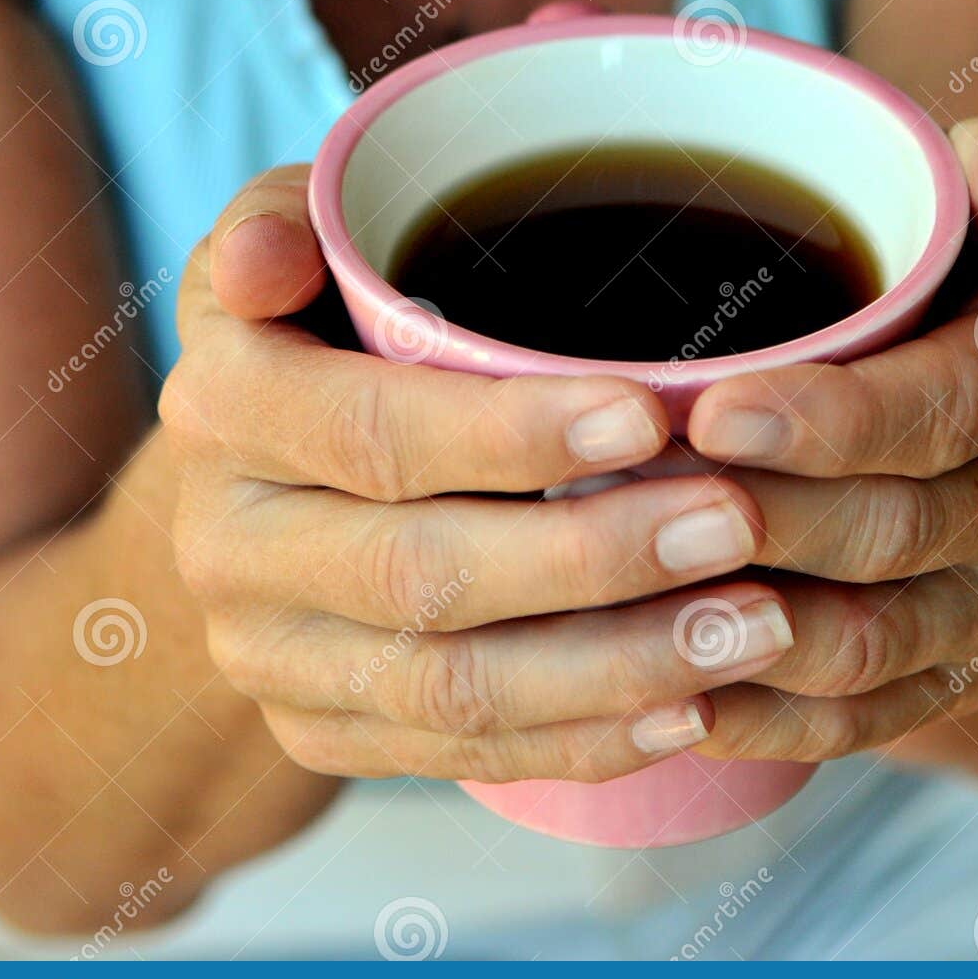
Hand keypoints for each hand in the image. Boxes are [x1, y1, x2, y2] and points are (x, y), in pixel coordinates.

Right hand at [161, 167, 804, 784]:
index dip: (507, 434)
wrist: (245, 485)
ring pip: (449, 687)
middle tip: (737, 522)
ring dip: (617, 666)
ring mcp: (270, 655)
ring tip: (753, 627)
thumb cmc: (311, 324)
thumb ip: (279, 222)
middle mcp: (228, 545)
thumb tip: (270, 259)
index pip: (371, 432)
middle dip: (594, 557)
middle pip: (421, 574)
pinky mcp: (319, 730)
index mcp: (224, 406)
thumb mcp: (281, 238)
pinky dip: (584, 740)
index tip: (646, 415)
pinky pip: (457, 755)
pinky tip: (693, 706)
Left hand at [682, 118, 977, 767]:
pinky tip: (678, 706)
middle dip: (771, 522)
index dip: (840, 418)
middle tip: (644, 507)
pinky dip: (774, 722)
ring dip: (756, 632)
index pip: (954, 402)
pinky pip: (872, 719)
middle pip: (904, 530)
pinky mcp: (954, 668)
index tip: (715, 411)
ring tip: (639, 608)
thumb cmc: (929, 276)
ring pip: (881, 639)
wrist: (962, 399)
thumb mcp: (964, 209)